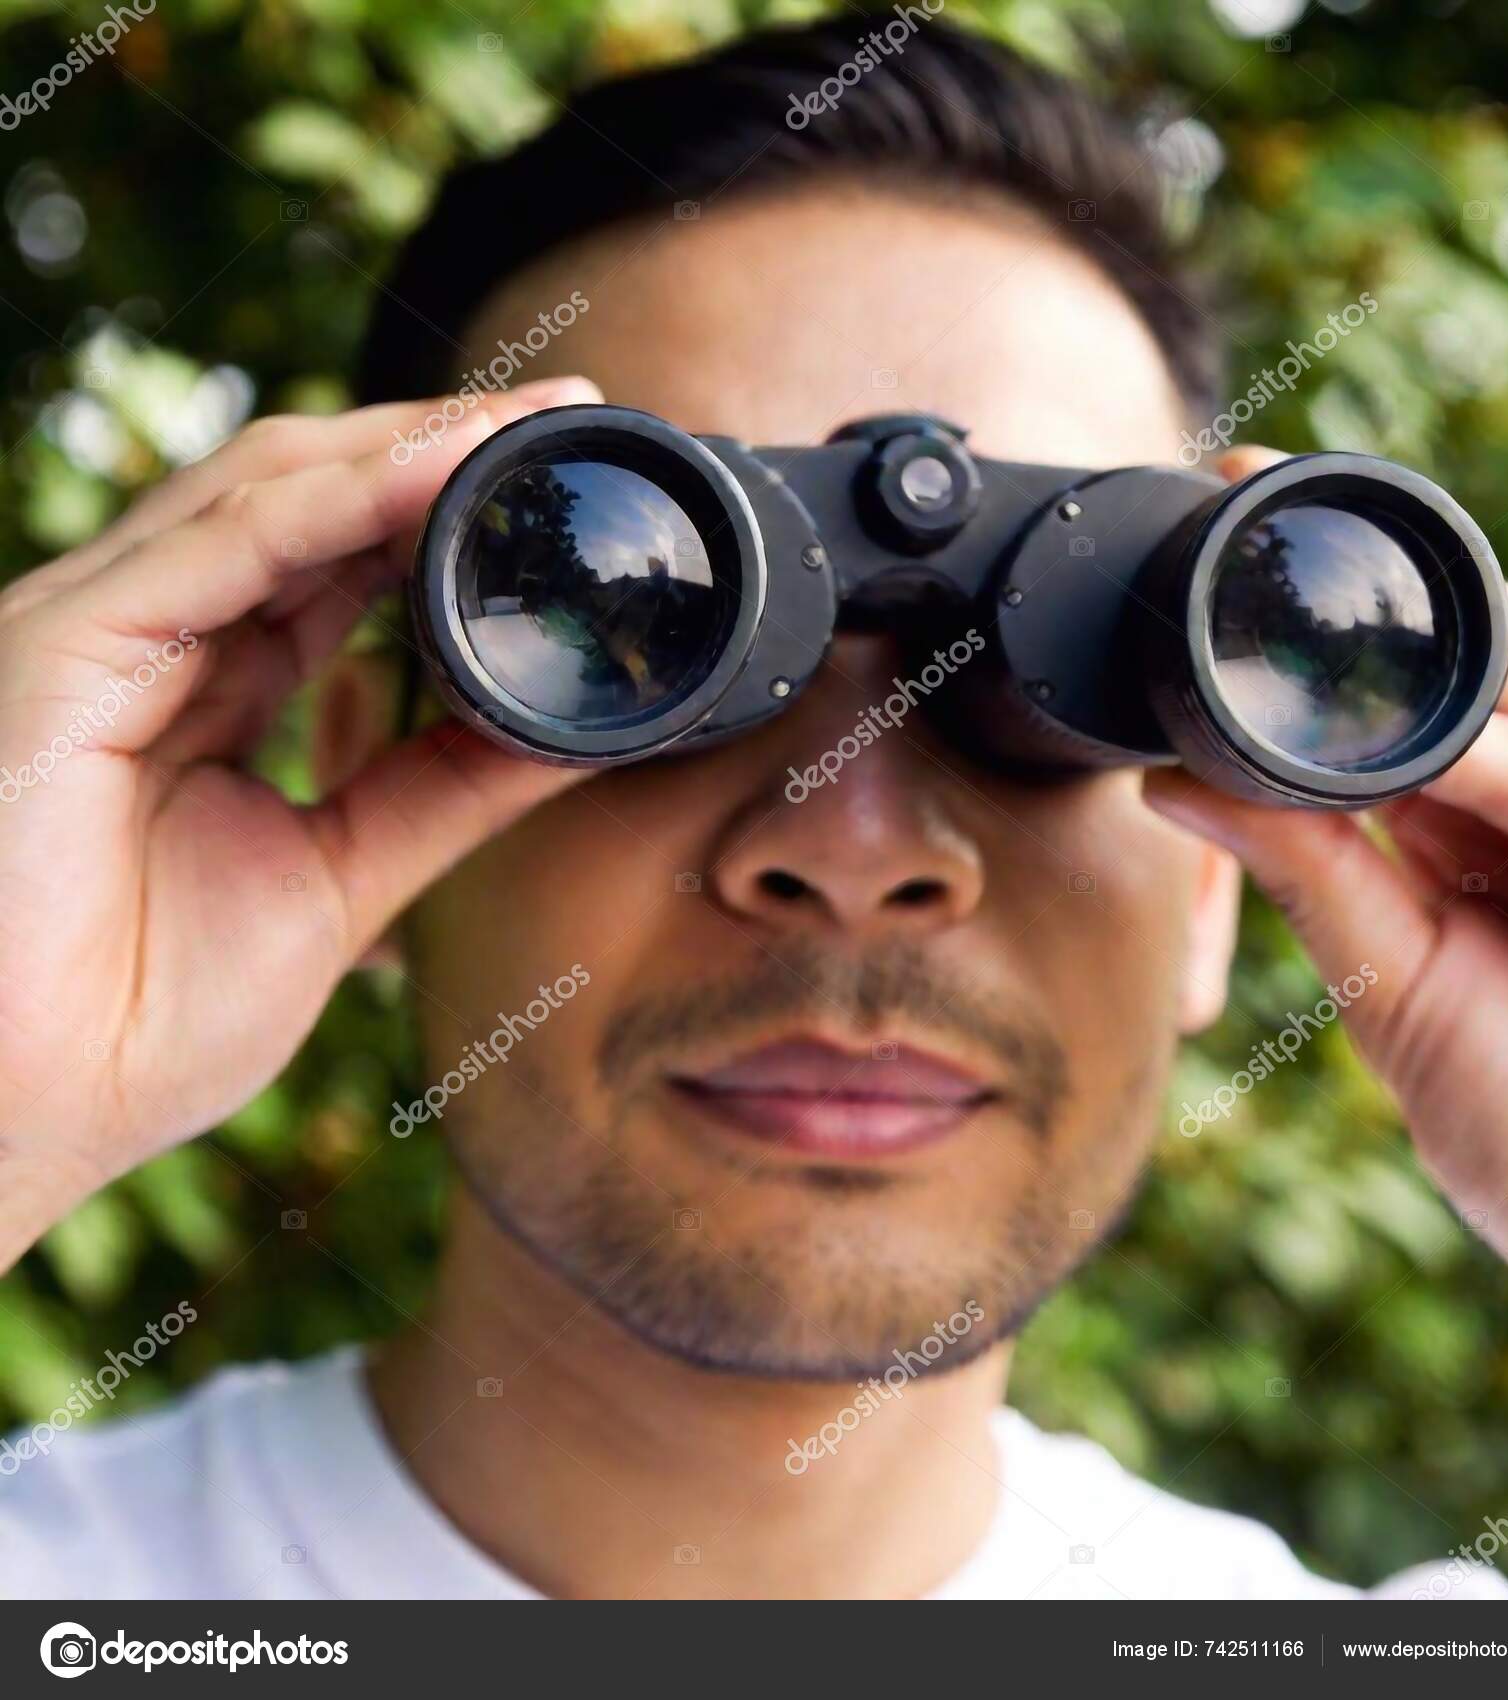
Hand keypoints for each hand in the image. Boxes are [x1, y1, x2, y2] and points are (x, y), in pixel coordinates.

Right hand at [0, 377, 600, 1269]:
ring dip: (407, 445)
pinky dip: (344, 498)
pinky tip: (445, 468)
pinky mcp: (68, 641)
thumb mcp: (345, 876)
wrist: (23, 1113)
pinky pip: (229, 542)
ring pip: (271, 491)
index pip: (341, 558)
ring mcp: (105, 630)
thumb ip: (445, 793)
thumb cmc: (144, 1019)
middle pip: (314, 499)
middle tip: (564, 416)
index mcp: (210, 688)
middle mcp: (156, 639)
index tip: (553, 483)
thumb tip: (568, 732)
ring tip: (527, 423)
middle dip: (439, 448)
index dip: (445, 507)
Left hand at [1145, 445, 1507, 1355]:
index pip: (1400, 699)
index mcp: (1484, 833)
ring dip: (1441, 642)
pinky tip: (1443, 751)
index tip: (1211, 536)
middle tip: (1242, 475)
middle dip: (1368, 581)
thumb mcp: (1398, 990)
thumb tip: (1174, 777)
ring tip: (1323, 568)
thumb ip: (1312, 873)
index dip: (1313, 626)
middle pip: (1474, 667)